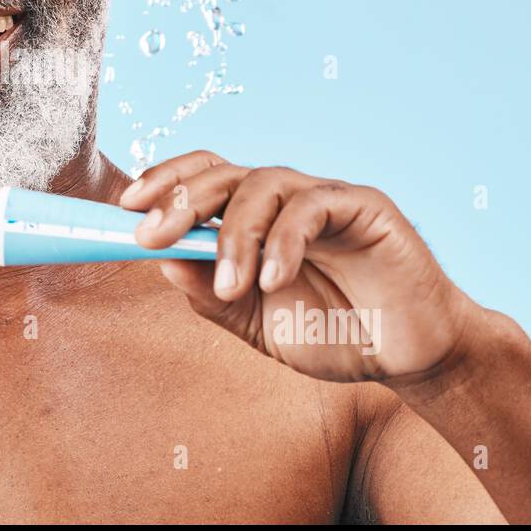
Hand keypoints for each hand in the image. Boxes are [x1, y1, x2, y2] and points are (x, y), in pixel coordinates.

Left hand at [121, 152, 483, 382]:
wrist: (406, 357)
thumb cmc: (332, 334)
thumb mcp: (256, 322)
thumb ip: (212, 294)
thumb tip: (162, 260)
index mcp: (253, 218)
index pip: (200, 178)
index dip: (162, 182)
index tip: (124, 207)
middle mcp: (283, 198)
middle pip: (221, 172)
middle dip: (178, 200)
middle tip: (151, 236)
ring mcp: (323, 197)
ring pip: (262, 183)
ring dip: (234, 234)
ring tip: (233, 286)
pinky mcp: (364, 205)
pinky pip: (312, 206)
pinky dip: (284, 241)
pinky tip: (275, 280)